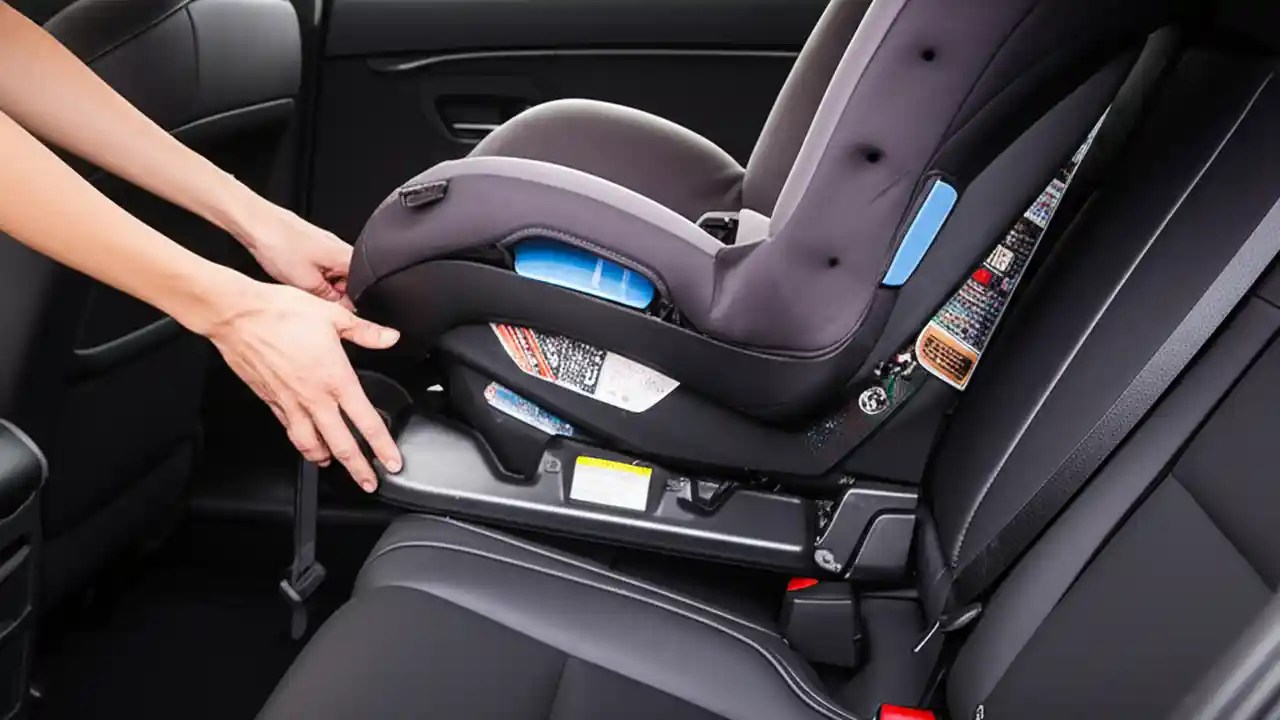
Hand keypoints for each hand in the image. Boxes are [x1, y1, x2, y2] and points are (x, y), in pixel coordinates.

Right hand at [201, 279, 403, 491]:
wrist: (236, 315)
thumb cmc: (280, 312)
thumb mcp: (333, 316)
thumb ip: (365, 331)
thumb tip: (390, 337)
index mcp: (335, 378)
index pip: (366, 422)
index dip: (382, 446)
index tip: (392, 462)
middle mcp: (313, 397)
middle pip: (341, 445)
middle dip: (358, 469)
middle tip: (368, 482)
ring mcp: (289, 402)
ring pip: (310, 444)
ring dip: (325, 458)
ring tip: (334, 465)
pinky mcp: (270, 400)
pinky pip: (289, 429)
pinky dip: (300, 441)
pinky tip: (305, 441)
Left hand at [235, 204, 356, 308]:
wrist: (258, 224)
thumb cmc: (281, 246)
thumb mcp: (307, 284)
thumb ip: (330, 299)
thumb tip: (340, 307)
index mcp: (348, 258)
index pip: (359, 290)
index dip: (343, 303)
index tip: (327, 306)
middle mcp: (341, 249)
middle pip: (346, 282)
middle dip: (330, 292)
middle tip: (309, 293)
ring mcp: (328, 245)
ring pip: (331, 274)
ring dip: (317, 282)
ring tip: (297, 278)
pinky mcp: (314, 243)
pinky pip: (319, 265)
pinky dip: (308, 272)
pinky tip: (293, 270)